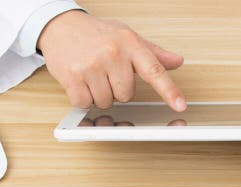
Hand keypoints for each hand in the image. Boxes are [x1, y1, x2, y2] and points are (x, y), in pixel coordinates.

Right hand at [38, 10, 185, 110]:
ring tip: (92, 75)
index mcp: (130, 44)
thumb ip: (153, 53)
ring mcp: (92, 66)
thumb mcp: (127, 36)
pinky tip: (81, 81)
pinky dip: (83, 98)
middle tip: (106, 72)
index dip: (169, 90)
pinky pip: (85, 103)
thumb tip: (176, 62)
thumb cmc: (96, 33)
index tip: (180, 105)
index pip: (154, 70)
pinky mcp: (73, 77)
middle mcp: (112, 54)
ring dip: (99, 94)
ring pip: (106, 101)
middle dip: (116, 89)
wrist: (60, 26)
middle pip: (126, 95)